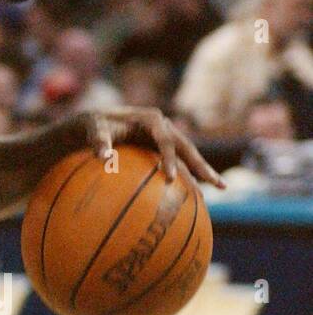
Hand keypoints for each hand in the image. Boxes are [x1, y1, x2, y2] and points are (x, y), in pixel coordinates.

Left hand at [78, 107, 224, 187]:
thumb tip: (103, 157)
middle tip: (217, 184)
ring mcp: (165, 137)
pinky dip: (188, 176)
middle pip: (187, 148)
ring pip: (188, 156)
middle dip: (201, 165)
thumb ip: (99, 141)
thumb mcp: (93, 129)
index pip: (165, 140)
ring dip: (202, 171)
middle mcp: (163, 126)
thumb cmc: (93, 125)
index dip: (169, 158)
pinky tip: (196, 195)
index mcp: (151, 119)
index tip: (170, 178)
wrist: (95, 121)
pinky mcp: (161, 147)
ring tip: (221, 188)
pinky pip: (178, 162)